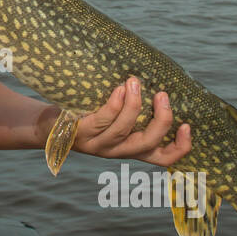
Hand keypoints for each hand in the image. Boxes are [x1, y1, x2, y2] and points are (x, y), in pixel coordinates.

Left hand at [56, 76, 190, 166]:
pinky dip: (113, 105)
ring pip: (123, 131)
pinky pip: (101, 121)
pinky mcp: (81, 134)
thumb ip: (134, 107)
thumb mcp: (114, 116)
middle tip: (162, 95)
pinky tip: (118, 90)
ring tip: (134, 82)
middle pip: (147, 144)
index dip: (180, 147)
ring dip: (133, 105)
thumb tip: (156, 77)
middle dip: (160, 120)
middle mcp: (117, 151)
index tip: (187, 125)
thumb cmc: (88, 114)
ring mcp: (98, 145)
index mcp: (131, 148)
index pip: (163, 158)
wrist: (49, 125)